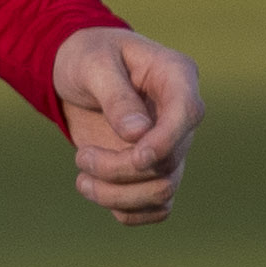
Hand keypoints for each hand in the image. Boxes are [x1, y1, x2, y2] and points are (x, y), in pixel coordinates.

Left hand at [50, 27, 202, 224]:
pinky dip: (126, 210)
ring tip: (82, 181)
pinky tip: (95, 190)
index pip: (188, 113)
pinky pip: (156, 207)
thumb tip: (138, 135)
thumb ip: (116, 96)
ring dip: (117, 196)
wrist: (77, 72)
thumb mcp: (93, 64)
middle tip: (81, 157)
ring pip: (163, 191)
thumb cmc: (87, 56)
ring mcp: (170, 145)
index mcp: (176, 76)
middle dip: (120, 169)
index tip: (137, 156)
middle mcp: (179, 116)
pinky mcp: (154, 169)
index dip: (167, 140)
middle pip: (169, 161)